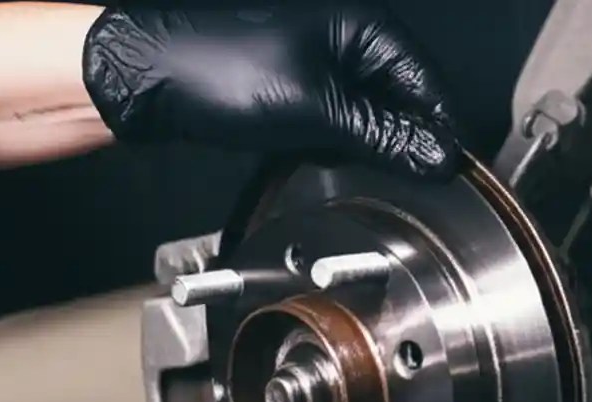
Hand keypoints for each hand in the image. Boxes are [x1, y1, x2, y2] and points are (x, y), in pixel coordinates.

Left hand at [83, 2, 457, 178]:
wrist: (144, 77)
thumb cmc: (215, 70)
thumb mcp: (315, 110)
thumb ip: (383, 135)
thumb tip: (437, 155)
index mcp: (363, 27)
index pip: (431, 85)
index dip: (442, 134)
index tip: (448, 175)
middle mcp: (348, 38)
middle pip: (405, 100)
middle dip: (409, 142)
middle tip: (411, 185)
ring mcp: (321, 62)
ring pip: (372, 114)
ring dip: (375, 146)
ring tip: (370, 175)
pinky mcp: (297, 87)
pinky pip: (340, 120)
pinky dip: (344, 144)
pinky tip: (335, 163)